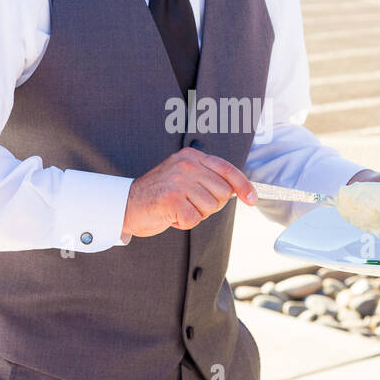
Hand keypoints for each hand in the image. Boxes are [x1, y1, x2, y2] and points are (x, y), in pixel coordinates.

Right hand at [123, 146, 256, 236]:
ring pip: (209, 207)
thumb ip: (207, 178)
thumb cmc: (158, 194)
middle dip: (211, 204)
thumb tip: (238, 189)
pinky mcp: (171, 200)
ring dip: (196, 214)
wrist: (126, 204)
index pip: (227, 169)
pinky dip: (184, 223)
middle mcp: (186, 165)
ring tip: (178, 207)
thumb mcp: (183, 176)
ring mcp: (178, 181)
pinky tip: (171, 215)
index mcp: (191, 157)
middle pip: (222, 192)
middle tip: (191, 203)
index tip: (252, 199)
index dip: (243, 185)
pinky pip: (194, 219)